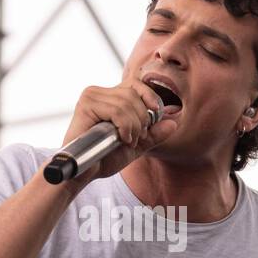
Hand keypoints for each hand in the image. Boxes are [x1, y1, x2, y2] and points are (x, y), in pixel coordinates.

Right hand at [60, 73, 179, 184]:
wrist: (84, 172)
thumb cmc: (104, 159)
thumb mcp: (136, 146)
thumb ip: (154, 134)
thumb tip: (173, 122)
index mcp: (110, 97)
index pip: (137, 84)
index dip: (151, 97)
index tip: (155, 115)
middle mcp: (99, 92)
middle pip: (134, 93)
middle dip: (143, 118)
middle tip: (136, 137)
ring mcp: (91, 96)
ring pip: (127, 102)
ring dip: (134, 126)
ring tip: (126, 141)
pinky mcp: (86, 105)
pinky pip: (117, 110)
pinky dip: (125, 126)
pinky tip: (120, 138)